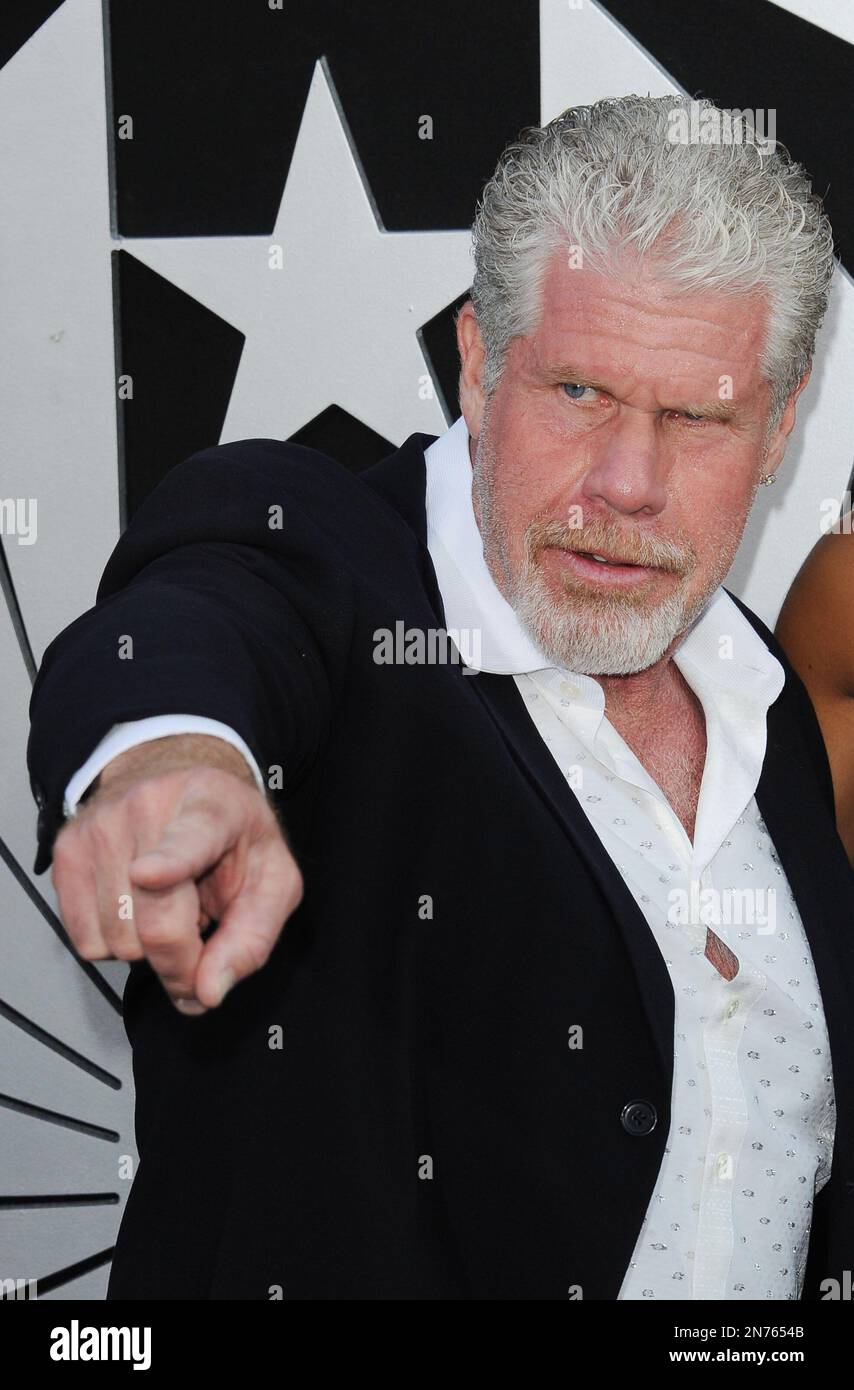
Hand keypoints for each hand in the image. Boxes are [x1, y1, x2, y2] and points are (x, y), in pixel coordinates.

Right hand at [50, 756, 302, 1014]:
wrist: (180, 780)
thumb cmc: (232, 836)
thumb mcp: (272, 880)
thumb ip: (252, 940)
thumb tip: (207, 991)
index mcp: (211, 809)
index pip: (187, 841)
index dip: (168, 864)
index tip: (148, 874)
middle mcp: (147, 808)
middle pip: (152, 923)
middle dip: (181, 958)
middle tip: (200, 925)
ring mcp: (99, 827)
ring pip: (115, 941)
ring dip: (146, 945)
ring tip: (167, 901)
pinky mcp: (66, 850)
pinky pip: (85, 940)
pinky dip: (114, 939)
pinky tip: (135, 904)